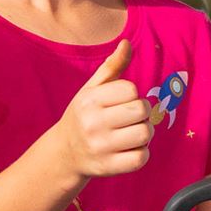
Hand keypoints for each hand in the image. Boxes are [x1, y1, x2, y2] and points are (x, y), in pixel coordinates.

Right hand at [53, 39, 151, 179]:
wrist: (64, 153)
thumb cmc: (84, 115)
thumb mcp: (92, 89)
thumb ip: (112, 66)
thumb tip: (126, 43)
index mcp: (90, 99)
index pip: (131, 89)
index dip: (132, 95)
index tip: (121, 102)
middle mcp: (93, 123)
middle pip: (142, 110)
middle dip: (142, 113)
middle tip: (130, 118)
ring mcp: (100, 146)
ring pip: (145, 134)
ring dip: (145, 133)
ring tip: (131, 133)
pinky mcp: (108, 167)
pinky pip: (141, 158)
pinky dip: (142, 153)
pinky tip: (130, 150)